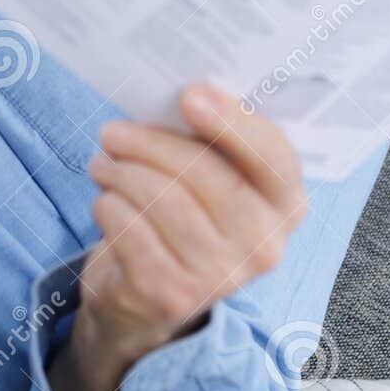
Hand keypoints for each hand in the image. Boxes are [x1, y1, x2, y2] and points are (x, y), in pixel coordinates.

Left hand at [47, 85, 308, 390]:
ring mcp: (219, 277)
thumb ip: (215, 141)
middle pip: (207, 176)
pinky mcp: (171, 296)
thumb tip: (191, 90)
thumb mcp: (213, 180)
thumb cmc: (185, 216)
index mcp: (287, 206)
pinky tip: (104, 199)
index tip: (190, 94)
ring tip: (103, 162)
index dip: (234, 124)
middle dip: (153, 144)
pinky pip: (131, 230)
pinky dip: (108, 206)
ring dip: (122, 172)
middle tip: (114, 130)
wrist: (146, 300)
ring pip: (164, 201)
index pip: (275, 160)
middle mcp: (264, 247)